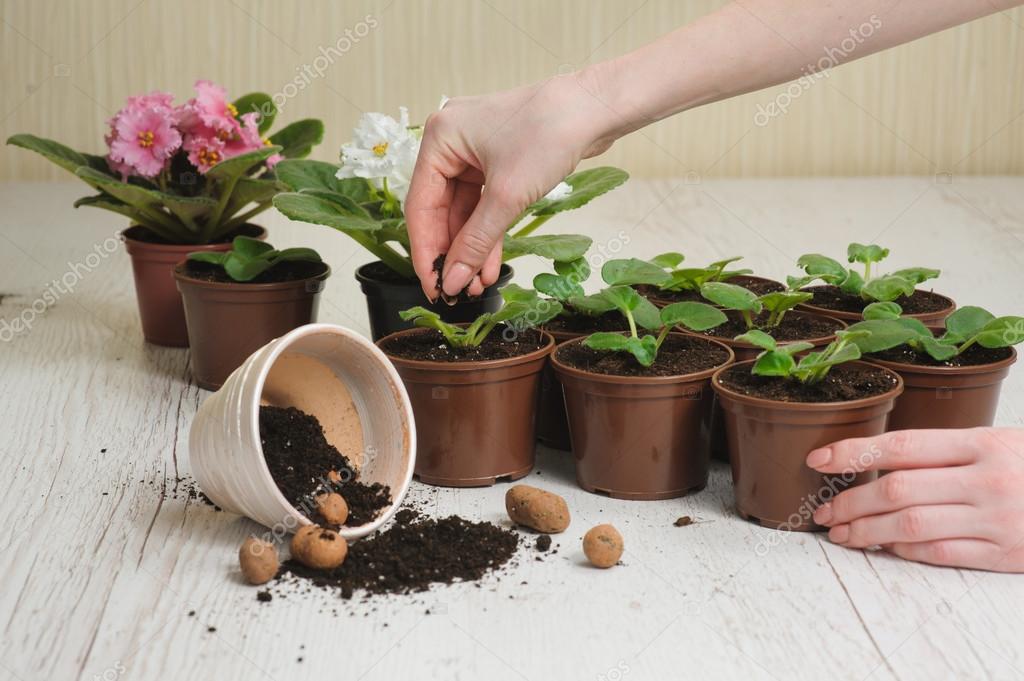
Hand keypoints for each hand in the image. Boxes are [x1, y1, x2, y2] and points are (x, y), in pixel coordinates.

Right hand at [404, 72, 616, 299]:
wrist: (595, 109)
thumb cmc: (550, 132)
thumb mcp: (507, 195)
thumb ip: (476, 241)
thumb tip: (453, 279)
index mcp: (439, 138)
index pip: (420, 206)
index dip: (426, 251)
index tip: (433, 287)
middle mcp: (450, 143)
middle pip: (440, 211)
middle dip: (452, 253)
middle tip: (456, 291)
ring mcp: (474, 153)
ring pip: (463, 212)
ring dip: (470, 249)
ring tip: (476, 285)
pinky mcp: (497, 162)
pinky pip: (483, 205)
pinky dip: (487, 234)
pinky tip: (490, 265)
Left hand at [806, 428, 1023, 571]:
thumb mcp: (997, 441)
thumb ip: (945, 450)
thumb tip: (878, 459)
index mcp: (980, 444)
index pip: (902, 445)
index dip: (854, 453)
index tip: (818, 459)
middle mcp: (985, 480)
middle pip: (897, 489)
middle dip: (850, 501)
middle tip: (824, 510)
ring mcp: (995, 519)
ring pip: (911, 525)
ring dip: (867, 531)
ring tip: (842, 533)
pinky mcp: (1004, 553)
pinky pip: (940, 553)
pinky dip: (905, 551)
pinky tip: (885, 547)